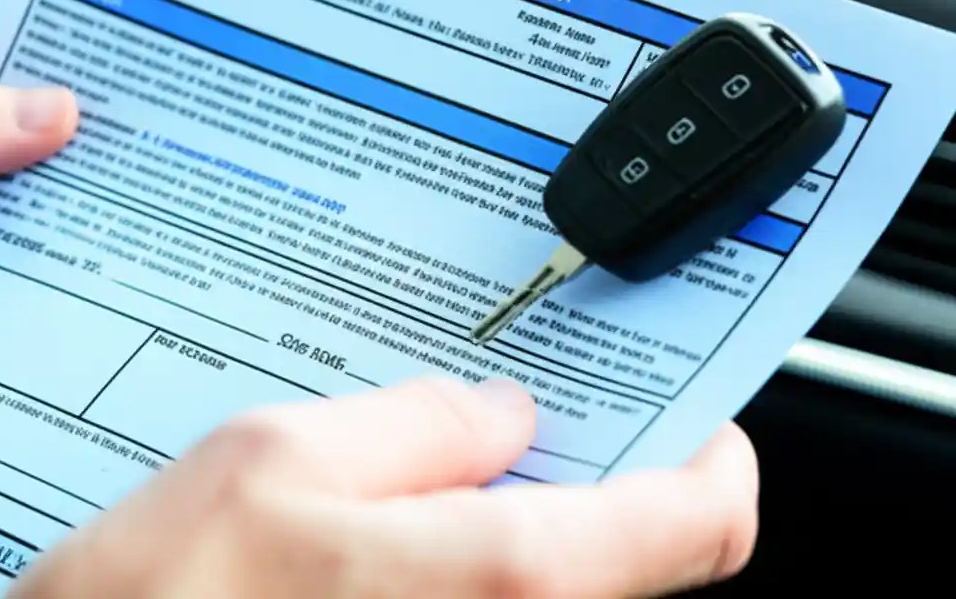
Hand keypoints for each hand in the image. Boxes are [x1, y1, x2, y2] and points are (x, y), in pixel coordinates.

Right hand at [10, 377, 757, 597]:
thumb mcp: (275, 458)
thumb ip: (410, 426)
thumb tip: (496, 416)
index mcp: (495, 576)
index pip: (694, 525)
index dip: (712, 455)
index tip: (691, 412)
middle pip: (632, 557)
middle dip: (599, 472)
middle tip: (536, 408)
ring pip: (552, 579)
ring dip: (520, 507)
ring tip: (436, 453)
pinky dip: (465, 548)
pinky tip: (390, 518)